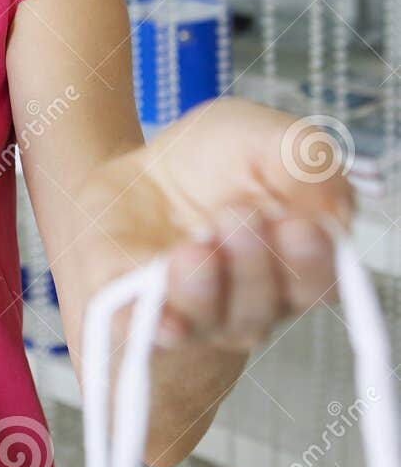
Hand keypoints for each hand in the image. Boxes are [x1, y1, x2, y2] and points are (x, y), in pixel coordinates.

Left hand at [77, 97, 354, 352]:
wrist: (135, 174)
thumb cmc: (212, 162)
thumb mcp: (261, 136)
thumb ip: (306, 159)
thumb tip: (332, 210)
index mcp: (292, 264)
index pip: (319, 283)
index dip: (315, 262)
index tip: (303, 227)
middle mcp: (249, 303)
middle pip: (263, 304)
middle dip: (254, 262)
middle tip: (238, 214)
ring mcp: (192, 315)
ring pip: (207, 321)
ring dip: (205, 287)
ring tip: (194, 247)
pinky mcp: (134, 312)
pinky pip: (144, 331)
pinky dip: (156, 324)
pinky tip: (161, 309)